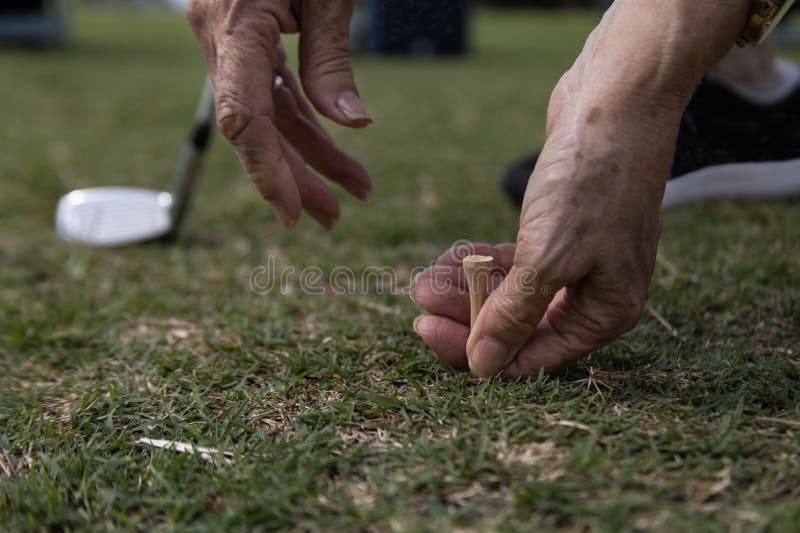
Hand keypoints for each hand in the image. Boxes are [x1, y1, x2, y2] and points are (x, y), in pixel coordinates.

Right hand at [187, 0, 371, 229]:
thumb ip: (331, 59)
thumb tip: (355, 124)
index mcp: (235, 27)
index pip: (242, 118)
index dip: (265, 172)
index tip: (292, 213)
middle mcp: (220, 39)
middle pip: (254, 128)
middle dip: (296, 177)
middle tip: (335, 217)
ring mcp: (228, 39)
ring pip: (266, 114)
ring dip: (307, 154)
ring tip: (352, 187)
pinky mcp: (244, 36)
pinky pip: (270, 90)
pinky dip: (302, 121)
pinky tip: (330, 151)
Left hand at [412, 75, 667, 376]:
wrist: (615, 100)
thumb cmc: (591, 182)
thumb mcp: (549, 258)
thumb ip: (514, 316)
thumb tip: (484, 369)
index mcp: (606, 313)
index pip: (531, 356)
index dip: (476, 351)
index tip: (426, 329)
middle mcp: (595, 293)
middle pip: (518, 325)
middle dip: (466, 314)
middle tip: (418, 297)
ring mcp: (579, 259)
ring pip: (513, 291)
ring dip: (466, 286)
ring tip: (423, 277)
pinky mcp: (560, 229)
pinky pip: (516, 259)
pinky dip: (483, 260)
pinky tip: (450, 256)